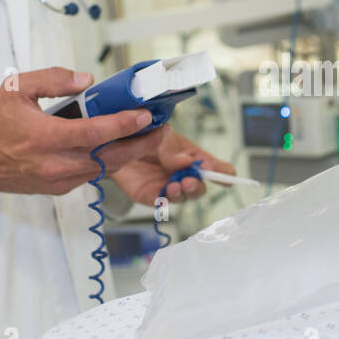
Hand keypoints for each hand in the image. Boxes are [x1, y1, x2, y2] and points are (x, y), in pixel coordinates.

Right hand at [0, 67, 167, 205]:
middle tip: (162, 128)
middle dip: (141, 145)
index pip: (94, 133)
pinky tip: (123, 146)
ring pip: (105, 169)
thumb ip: (52, 79)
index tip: (146, 115)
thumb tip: (86, 80)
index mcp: (45, 138)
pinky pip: (93, 175)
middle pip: (110, 158)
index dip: (124, 124)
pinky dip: (110, 161)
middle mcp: (56, 164)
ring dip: (130, 154)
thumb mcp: (15, 88)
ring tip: (150, 135)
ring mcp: (59, 180)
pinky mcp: (60, 188)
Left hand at [109, 127, 235, 206]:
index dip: (223, 173)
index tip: (221, 174)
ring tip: (176, 185)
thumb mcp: (161, 135)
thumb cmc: (144, 135)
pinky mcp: (152, 195)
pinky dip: (165, 200)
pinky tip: (165, 193)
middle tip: (190, 180)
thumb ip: (172, 150)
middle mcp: (185, 174)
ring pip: (184, 197)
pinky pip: (162, 203)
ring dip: (183, 193)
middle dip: (198, 185)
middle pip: (200, 187)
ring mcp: (169, 186)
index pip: (217, 168)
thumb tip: (186, 162)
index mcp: (193, 157)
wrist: (116, 142)